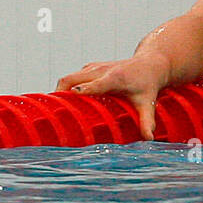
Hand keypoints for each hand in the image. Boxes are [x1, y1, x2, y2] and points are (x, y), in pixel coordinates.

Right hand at [56, 53, 170, 139]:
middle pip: (70, 80)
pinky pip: (71, 79)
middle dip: (59, 96)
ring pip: (67, 79)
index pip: (94, 84)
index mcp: (114, 78)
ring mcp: (93, 68)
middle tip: (53, 117)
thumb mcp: (148, 102)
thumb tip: (149, 139)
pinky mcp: (90, 68)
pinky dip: (64, 90)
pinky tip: (64, 106)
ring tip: (55, 114)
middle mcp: (100, 70)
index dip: (82, 91)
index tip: (68, 101)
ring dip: (59, 94)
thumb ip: (146, 120)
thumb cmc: (147, 83)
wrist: (149, 63)